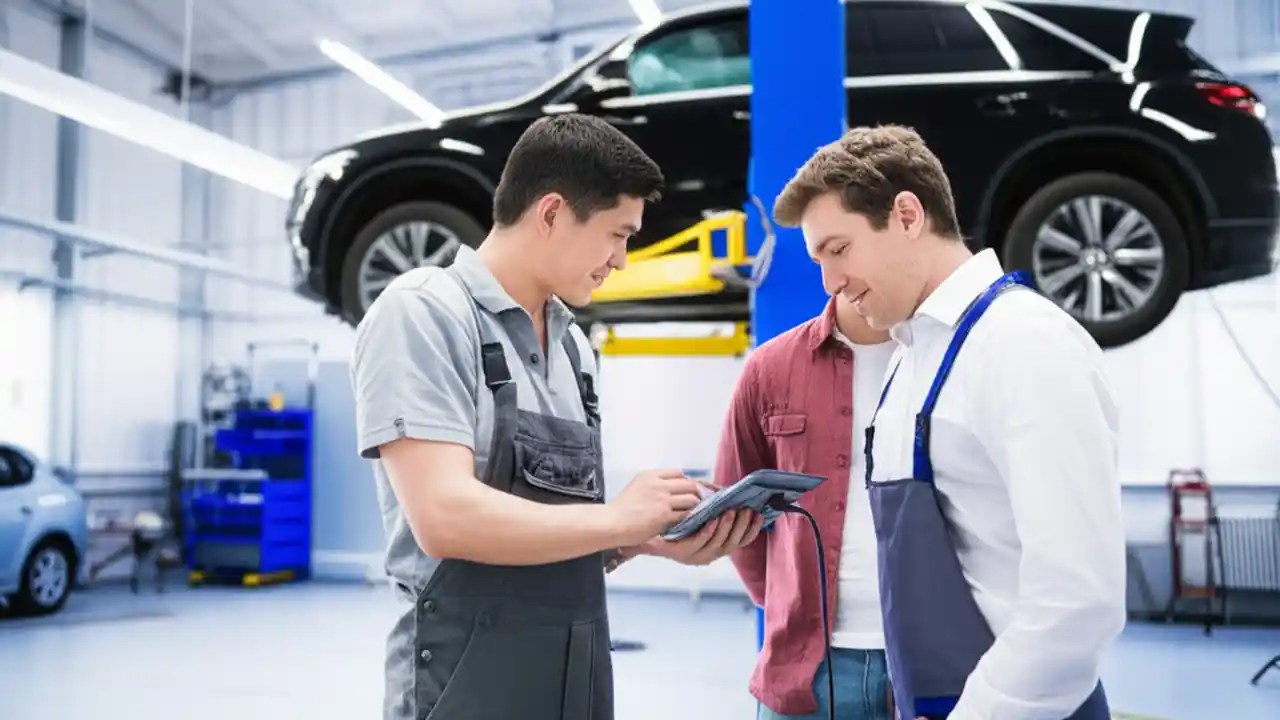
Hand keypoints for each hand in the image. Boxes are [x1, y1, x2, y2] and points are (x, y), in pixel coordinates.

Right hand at [605, 469, 702, 546]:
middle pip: (689, 484)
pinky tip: (689, 522)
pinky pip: (686, 514)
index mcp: (651, 475)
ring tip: (694, 513)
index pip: (679, 473)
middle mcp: (659, 484)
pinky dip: (690, 518)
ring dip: (695, 507)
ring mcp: (663, 499)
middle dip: (695, 493)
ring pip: (691, 499)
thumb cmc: (622, 508)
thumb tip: (671, 489)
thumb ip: (653, 484)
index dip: (686, 482)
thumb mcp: (636, 486)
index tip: (687, 491)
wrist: (612, 522)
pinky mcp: (665, 515)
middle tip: (696, 502)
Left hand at [643, 507, 764, 565]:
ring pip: (718, 544)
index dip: (752, 529)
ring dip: (727, 528)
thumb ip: (715, 508)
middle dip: (741, 526)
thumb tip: (731, 491)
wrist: (646, 530)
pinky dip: (708, 532)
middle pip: (732, 543)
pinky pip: (699, 543)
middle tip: (746, 510)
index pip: (741, 541)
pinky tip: (712, 520)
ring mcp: (696, 556)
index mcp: (716, 546)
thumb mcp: (699, 515)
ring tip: (731, 511)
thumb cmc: (676, 520)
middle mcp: (709, 554)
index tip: (759, 515)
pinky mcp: (681, 553)